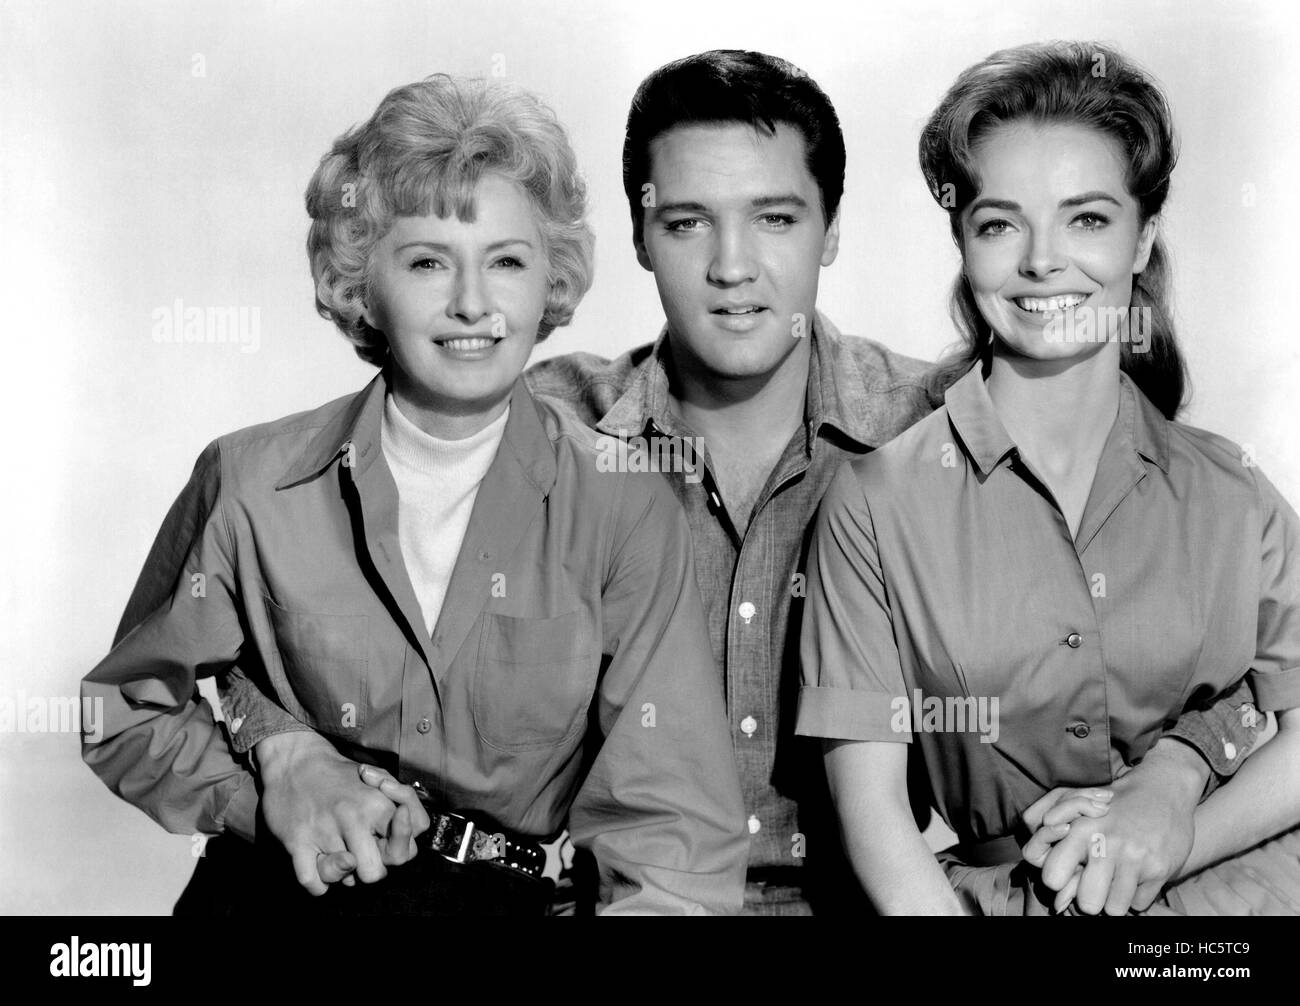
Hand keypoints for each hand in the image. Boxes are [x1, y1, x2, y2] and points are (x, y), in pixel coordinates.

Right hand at [254, 731, 429, 894]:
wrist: (294, 761)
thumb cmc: (339, 774)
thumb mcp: (380, 777)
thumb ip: (402, 802)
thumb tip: (402, 825)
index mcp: (377, 804)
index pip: (405, 851)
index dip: (398, 851)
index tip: (385, 838)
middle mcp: (353, 818)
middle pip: (375, 874)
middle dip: (371, 867)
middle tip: (361, 850)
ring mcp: (324, 831)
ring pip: (344, 880)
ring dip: (342, 873)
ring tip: (338, 854)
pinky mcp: (297, 842)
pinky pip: (313, 883)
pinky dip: (318, 883)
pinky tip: (319, 864)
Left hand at [1035, 740, 1203, 914]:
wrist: (1162, 789)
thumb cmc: (1110, 801)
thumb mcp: (1072, 802)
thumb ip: (1046, 828)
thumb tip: (1050, 877)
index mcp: (1080, 829)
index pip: (1053, 878)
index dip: (1059, 881)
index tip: (1068, 873)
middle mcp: (1106, 845)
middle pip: (1086, 904)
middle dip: (1089, 898)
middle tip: (1095, 883)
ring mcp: (1135, 859)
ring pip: (1114, 909)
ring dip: (1114, 899)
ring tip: (1116, 879)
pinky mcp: (1160, 870)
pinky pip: (1140, 905)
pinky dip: (1136, 896)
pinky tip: (1137, 875)